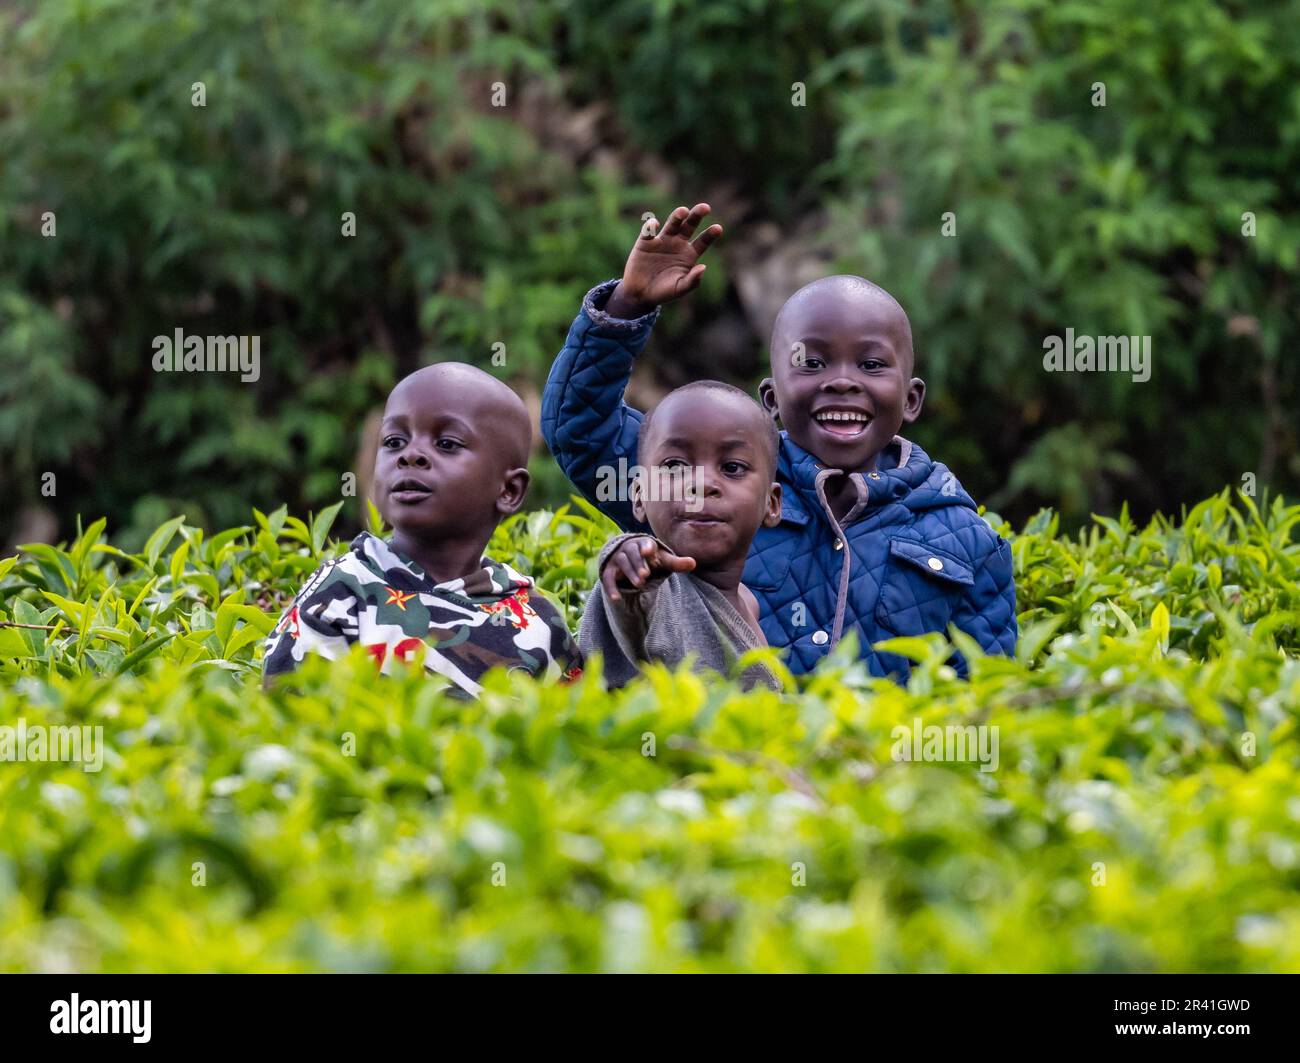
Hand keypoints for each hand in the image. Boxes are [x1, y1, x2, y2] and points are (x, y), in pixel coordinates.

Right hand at [600, 536, 695, 601]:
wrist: (629, 556)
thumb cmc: (650, 558)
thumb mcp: (663, 561)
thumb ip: (676, 563)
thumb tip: (693, 563)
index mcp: (644, 544)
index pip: (644, 543)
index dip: (646, 547)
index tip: (648, 552)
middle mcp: (629, 548)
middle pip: (632, 554)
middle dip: (638, 564)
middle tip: (645, 576)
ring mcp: (618, 558)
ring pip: (622, 563)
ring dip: (629, 573)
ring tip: (639, 584)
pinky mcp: (609, 569)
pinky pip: (608, 577)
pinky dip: (611, 588)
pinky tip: (616, 599)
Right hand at [605, 203, 722, 317]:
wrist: (640, 294)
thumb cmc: (664, 292)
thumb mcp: (680, 289)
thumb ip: (692, 280)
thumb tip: (703, 268)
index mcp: (689, 254)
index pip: (703, 241)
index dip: (710, 235)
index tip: (718, 228)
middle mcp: (678, 243)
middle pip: (689, 226)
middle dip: (697, 216)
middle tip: (705, 208)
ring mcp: (662, 240)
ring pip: (672, 223)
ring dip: (678, 216)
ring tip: (683, 211)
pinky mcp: (645, 241)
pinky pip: (649, 231)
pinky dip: (651, 226)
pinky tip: (655, 224)